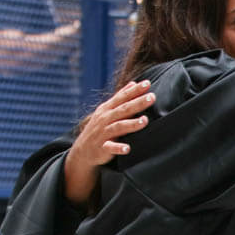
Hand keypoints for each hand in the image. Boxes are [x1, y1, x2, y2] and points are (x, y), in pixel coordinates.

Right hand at [63, 78, 153, 205]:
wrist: (82, 151)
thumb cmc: (99, 128)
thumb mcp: (107, 110)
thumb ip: (120, 97)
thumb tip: (133, 83)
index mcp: (108, 109)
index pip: (123, 97)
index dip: (135, 90)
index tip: (147, 83)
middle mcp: (105, 119)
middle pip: (123, 109)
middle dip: (137, 103)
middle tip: (152, 97)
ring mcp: (103, 133)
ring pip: (119, 127)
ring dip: (132, 124)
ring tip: (145, 120)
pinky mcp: (102, 148)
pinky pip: (110, 148)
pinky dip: (118, 148)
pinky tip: (127, 149)